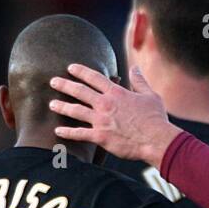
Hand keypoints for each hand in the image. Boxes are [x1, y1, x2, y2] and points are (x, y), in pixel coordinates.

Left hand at [49, 65, 179, 166]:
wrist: (156, 140)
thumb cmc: (155, 119)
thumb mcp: (150, 95)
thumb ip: (139, 81)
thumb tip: (135, 68)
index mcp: (116, 92)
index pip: (94, 77)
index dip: (81, 71)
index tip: (70, 68)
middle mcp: (105, 104)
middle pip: (80, 91)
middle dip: (64, 85)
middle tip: (53, 81)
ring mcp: (101, 120)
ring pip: (76, 111)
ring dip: (62, 106)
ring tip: (52, 104)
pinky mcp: (101, 137)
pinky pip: (80, 133)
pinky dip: (68, 132)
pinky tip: (58, 131)